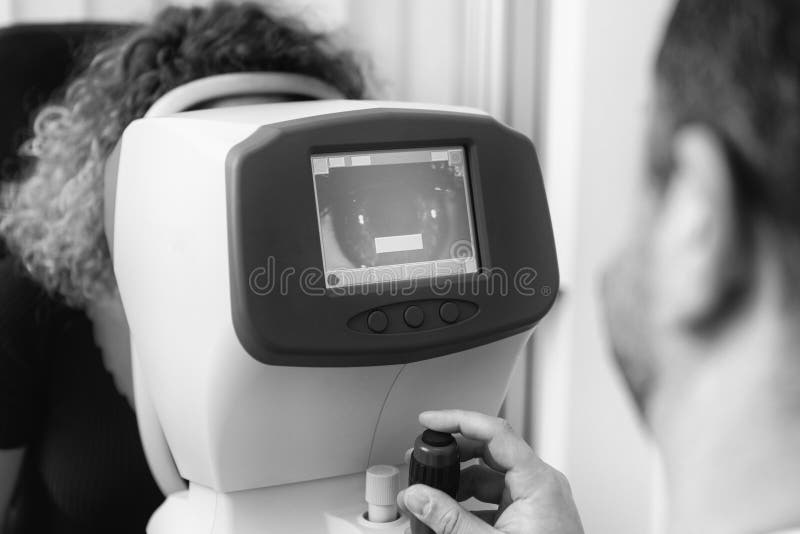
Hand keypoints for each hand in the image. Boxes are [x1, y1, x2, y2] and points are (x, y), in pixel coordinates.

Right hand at [397, 410, 582, 533]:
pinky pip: (494, 499)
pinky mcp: (530, 518)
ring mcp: (536, 502)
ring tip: (429, 496)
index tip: (430, 421)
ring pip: (489, 477)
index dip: (459, 420)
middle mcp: (540, 485)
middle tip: (422, 458)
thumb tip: (418, 496)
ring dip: (457, 483)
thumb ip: (449, 519)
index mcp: (538, 482)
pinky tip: (447, 517)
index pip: (495, 432)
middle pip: (489, 451)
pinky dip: (469, 503)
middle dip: (452, 455)